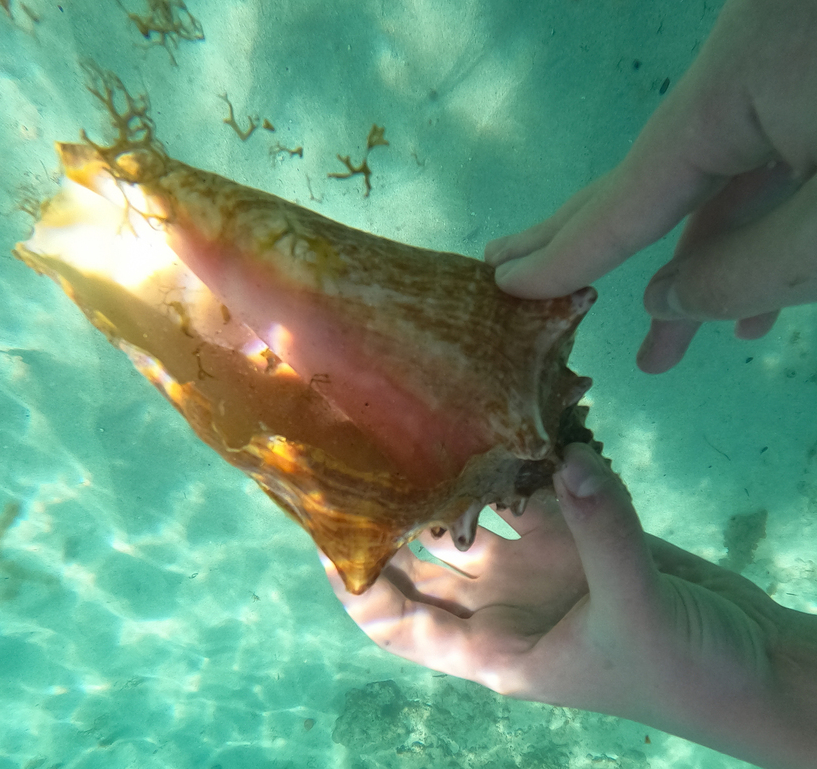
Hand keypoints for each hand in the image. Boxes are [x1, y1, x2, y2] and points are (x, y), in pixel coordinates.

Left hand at [323, 444, 816, 768]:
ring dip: (448, 469)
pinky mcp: (572, 530)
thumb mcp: (636, 613)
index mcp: (488, 646)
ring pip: (468, 509)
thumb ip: (601, 534)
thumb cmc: (685, 671)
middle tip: (359, 446)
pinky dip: (519, 453)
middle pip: (415, 554)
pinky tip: (505, 410)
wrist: (756, 667)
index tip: (325, 525)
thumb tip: (568, 455)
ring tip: (420, 412)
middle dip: (386, 508)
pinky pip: (530, 484)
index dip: (352, 580)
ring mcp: (532, 562)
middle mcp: (496, 600)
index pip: (394, 620)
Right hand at [483, 0, 816, 372]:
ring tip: (657, 350)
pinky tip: (757, 302)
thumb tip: (672, 299)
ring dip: (701, 264)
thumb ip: (756, 269)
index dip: (567, 246)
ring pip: (729, 178)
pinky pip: (783, 160)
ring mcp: (798, 58)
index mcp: (742, 75)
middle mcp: (752, 57)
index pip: (630, 188)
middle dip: (598, 241)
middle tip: (522, 275)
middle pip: (656, 171)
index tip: (504, 281)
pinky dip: (768, 231)